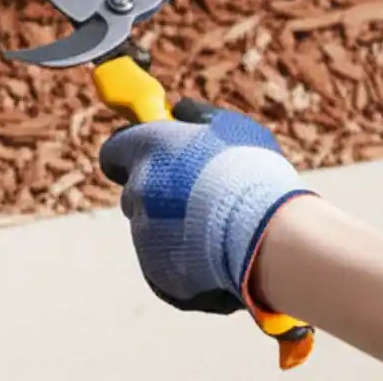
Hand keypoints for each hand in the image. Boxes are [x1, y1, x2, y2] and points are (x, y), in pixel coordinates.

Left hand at [99, 100, 314, 318]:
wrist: (268, 234)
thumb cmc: (253, 174)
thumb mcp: (229, 127)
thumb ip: (196, 116)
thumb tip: (180, 111)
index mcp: (147, 150)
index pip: (114, 152)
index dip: (130, 155)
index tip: (150, 157)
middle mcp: (137, 191)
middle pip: (136, 192)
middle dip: (159, 194)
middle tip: (198, 196)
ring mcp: (143, 234)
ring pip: (152, 230)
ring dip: (177, 228)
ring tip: (222, 228)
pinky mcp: (157, 271)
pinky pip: (167, 263)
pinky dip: (187, 260)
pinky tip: (220, 254)